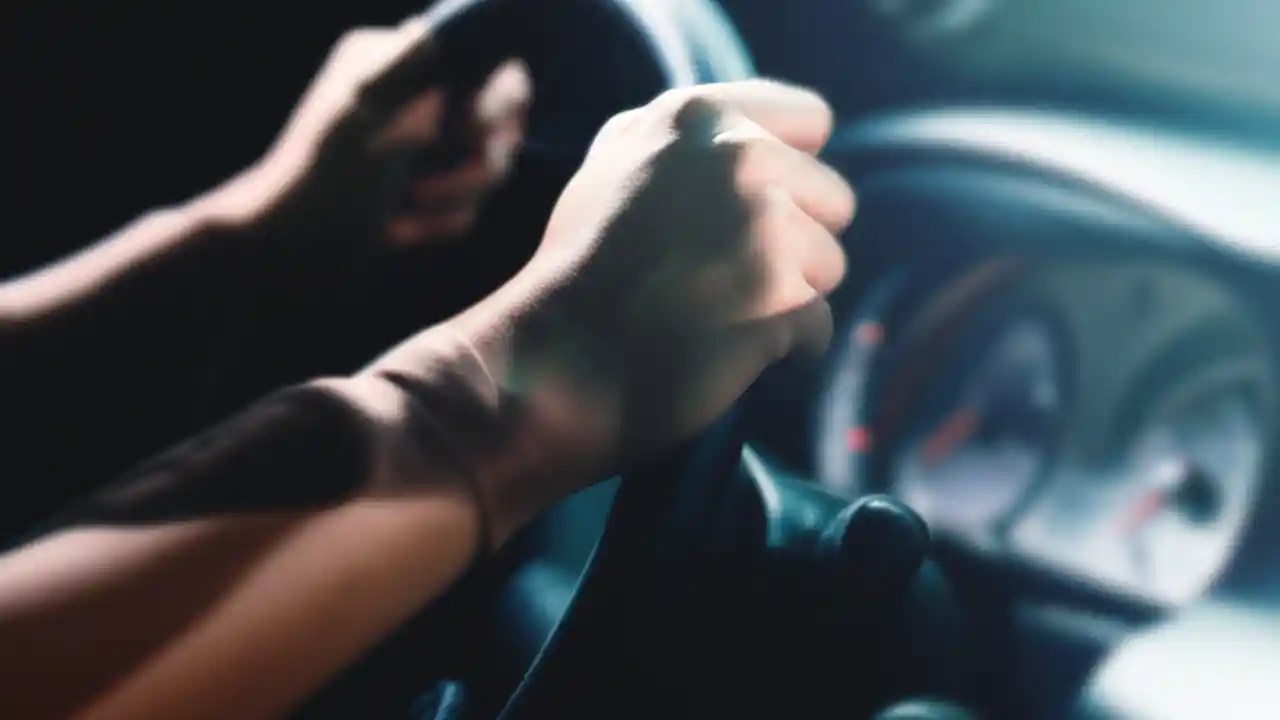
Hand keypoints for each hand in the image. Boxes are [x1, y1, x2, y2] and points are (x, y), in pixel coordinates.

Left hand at [198, 16, 529, 256]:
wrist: (291, 242)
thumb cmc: (318, 171)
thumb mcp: (359, 108)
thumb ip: (405, 66)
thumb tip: (439, 29)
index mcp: (404, 64)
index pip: (489, 63)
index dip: (498, 101)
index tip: (470, 130)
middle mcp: (423, 98)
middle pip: (502, 125)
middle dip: (475, 165)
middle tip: (427, 184)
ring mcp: (431, 148)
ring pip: (490, 171)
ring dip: (454, 198)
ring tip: (408, 207)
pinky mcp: (433, 192)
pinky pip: (470, 207)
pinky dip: (440, 223)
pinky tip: (399, 230)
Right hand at [358, 80, 853, 544]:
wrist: (550, 369)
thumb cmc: (579, 276)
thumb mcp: (615, 167)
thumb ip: (689, 143)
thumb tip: (765, 140)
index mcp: (697, 118)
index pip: (809, 119)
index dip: (790, 173)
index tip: (752, 211)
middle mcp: (738, 157)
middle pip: (831, 200)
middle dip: (790, 243)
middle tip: (716, 276)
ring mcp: (763, 228)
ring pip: (829, 266)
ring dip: (786, 298)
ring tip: (712, 313)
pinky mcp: (780, 300)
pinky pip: (819, 328)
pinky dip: (785, 351)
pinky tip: (724, 353)